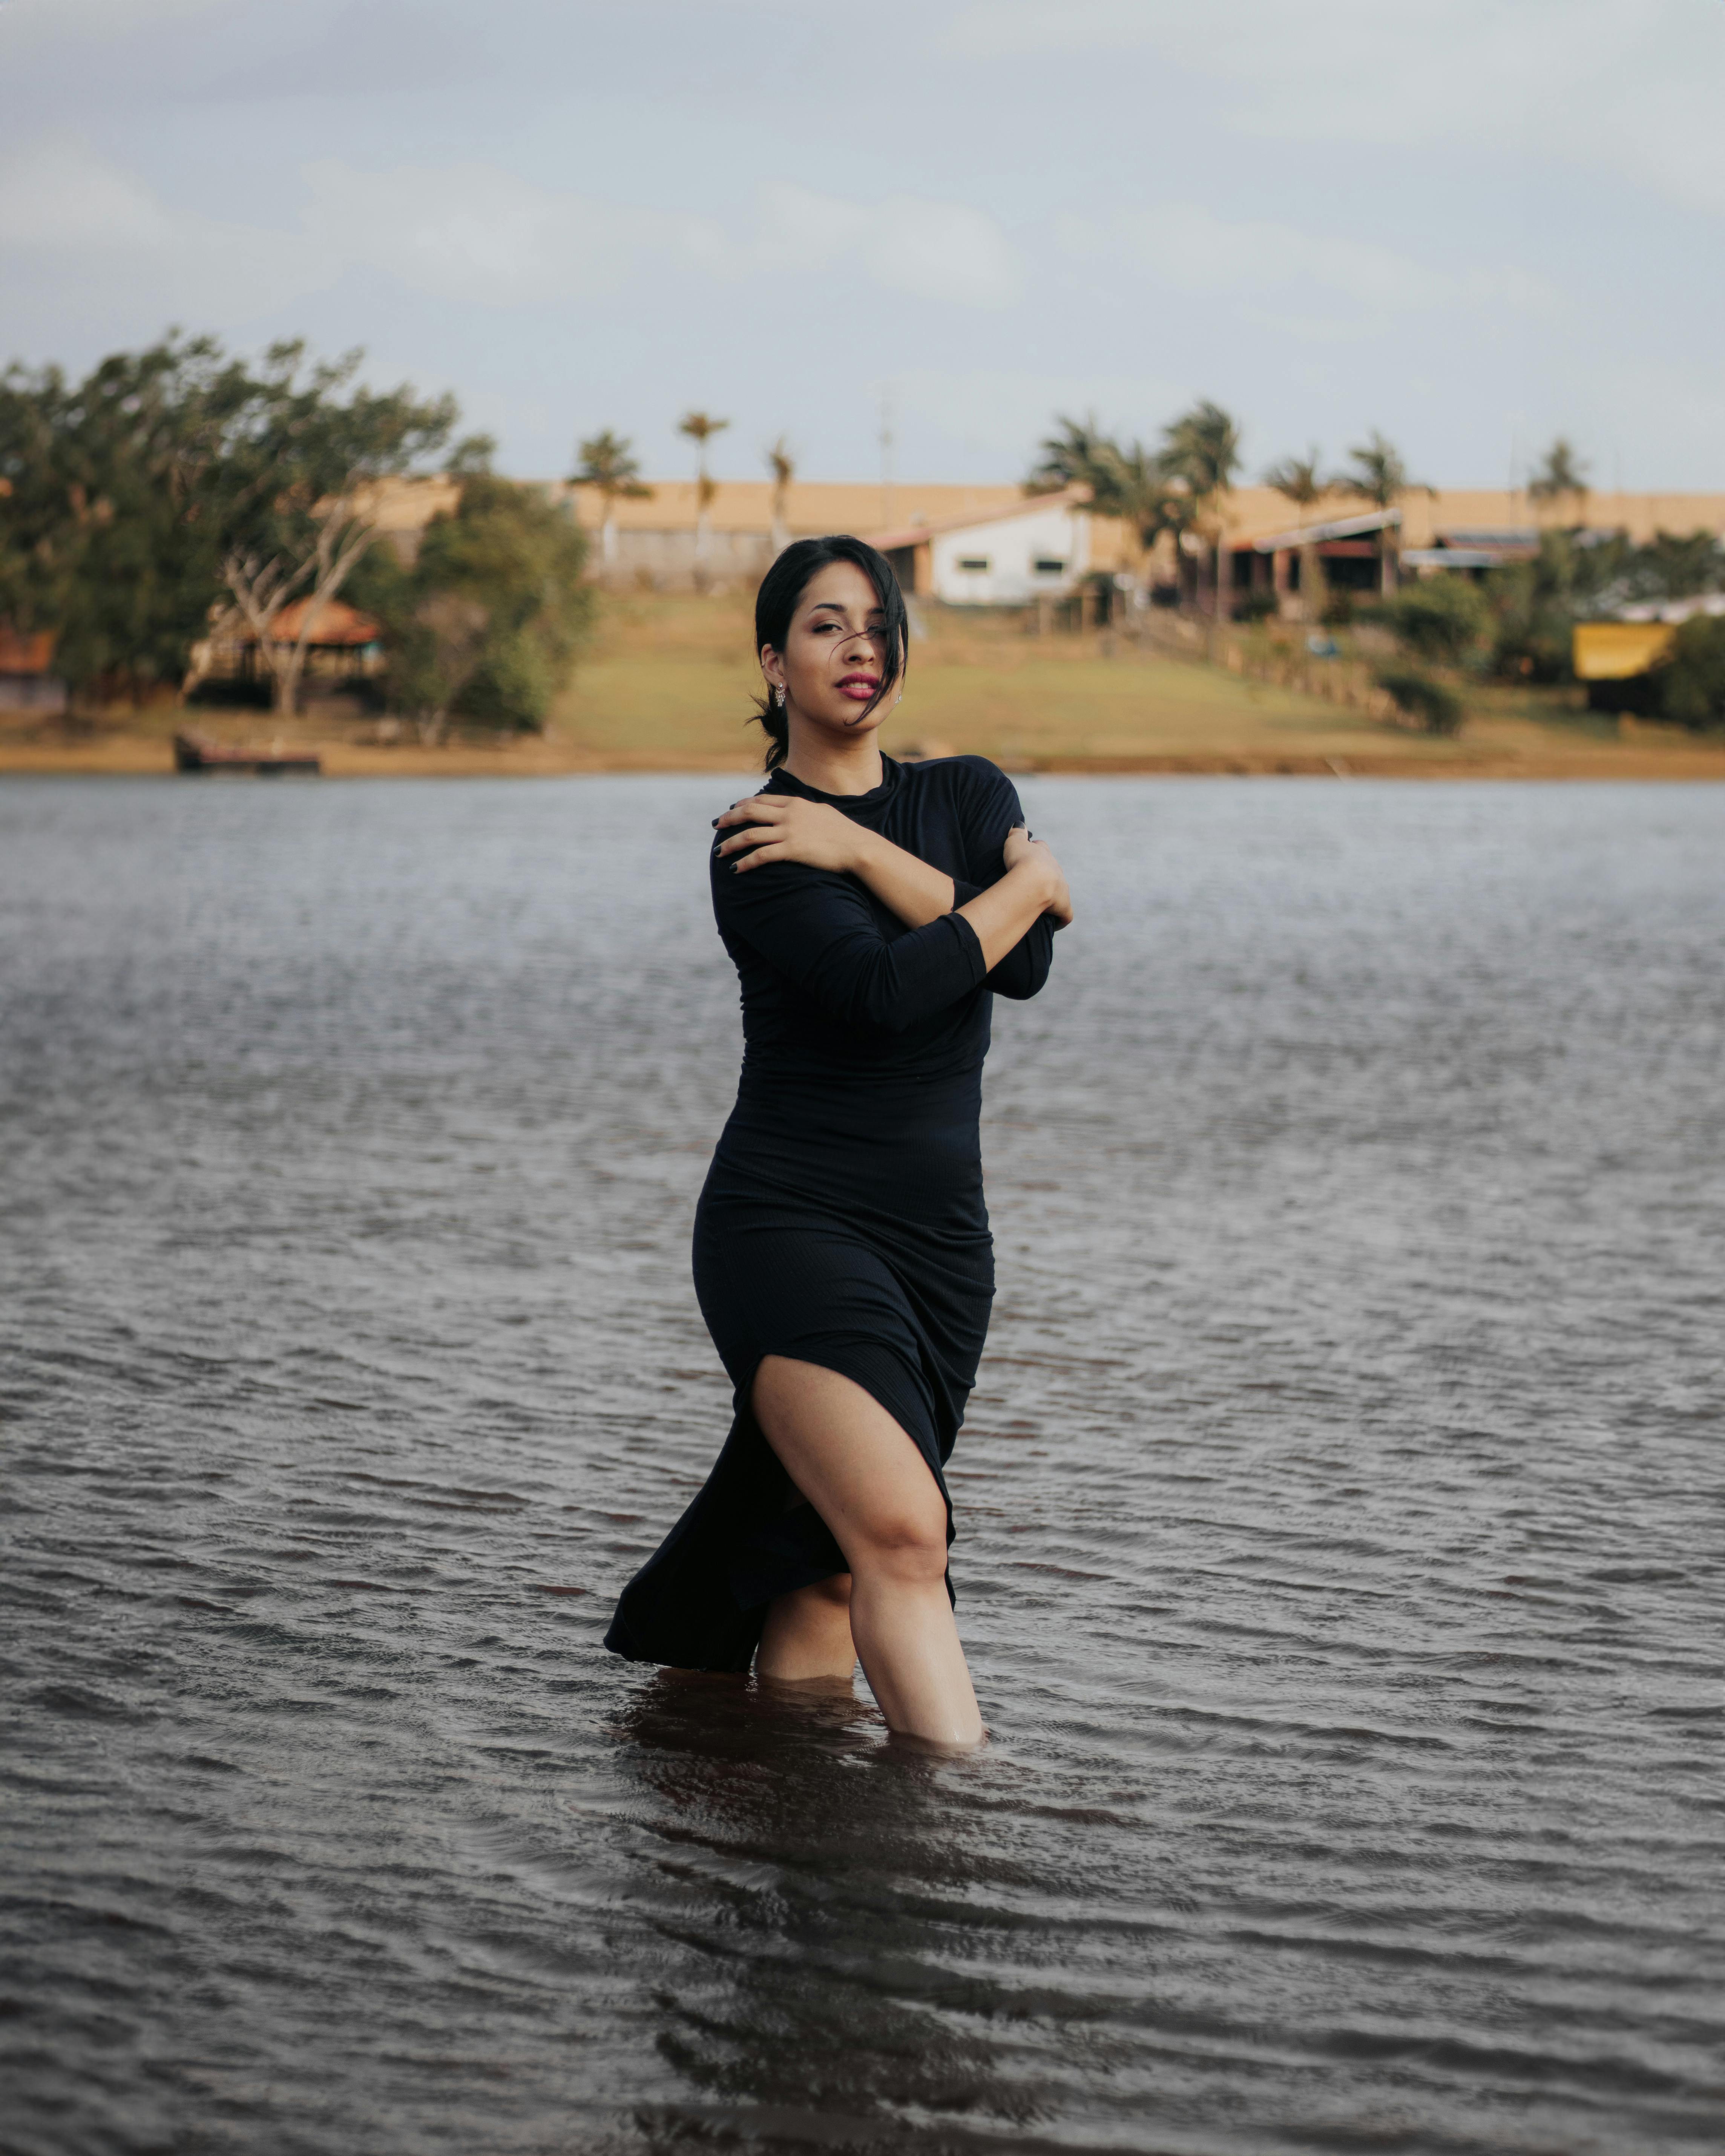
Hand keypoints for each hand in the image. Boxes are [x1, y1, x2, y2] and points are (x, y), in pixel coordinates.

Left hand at [713, 793, 861, 875]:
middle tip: (716, 826)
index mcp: (796, 803)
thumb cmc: (845, 832)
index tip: (731, 810)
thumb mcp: (823, 812)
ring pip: (750, 835)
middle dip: (729, 819)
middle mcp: (789, 814)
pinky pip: (761, 856)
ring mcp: (789, 832)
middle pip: (749, 812)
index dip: (742, 804)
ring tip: (719, 852)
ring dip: (731, 843)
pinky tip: (736, 869)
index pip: (762, 800)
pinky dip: (745, 863)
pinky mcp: (792, 850)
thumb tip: (799, 808)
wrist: (858, 847)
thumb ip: (806, 809)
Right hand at [1002, 825, 1073, 928]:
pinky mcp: (1063, 905)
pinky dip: (1061, 919)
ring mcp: (1061, 887)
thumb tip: (1019, 824)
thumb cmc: (1020, 862)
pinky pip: (1066, 914)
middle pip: (1052, 868)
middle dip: (1044, 872)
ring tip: (1039, 900)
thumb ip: (1017, 833)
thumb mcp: (1013, 842)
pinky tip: (1055, 923)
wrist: (1032, 881)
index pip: (1041, 849)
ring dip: (1052, 893)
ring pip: (1060, 888)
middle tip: (1030, 880)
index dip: (1033, 851)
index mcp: (1043, 854)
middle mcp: (1055, 869)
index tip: (1024, 856)